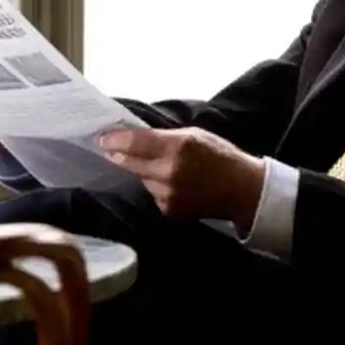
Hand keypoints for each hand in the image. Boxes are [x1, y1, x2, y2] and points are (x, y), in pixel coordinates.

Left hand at [99, 127, 265, 228]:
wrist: (242, 191)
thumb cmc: (221, 156)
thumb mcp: (195, 135)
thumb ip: (165, 137)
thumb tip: (137, 137)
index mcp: (177, 147)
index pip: (135, 143)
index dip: (115, 140)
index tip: (102, 139)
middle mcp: (168, 172)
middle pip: (130, 163)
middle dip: (119, 155)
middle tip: (109, 148)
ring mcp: (167, 194)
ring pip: (141, 178)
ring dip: (142, 171)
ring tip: (159, 166)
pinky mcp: (168, 210)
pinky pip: (152, 193)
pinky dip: (156, 186)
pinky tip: (172, 182)